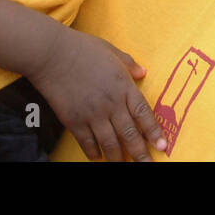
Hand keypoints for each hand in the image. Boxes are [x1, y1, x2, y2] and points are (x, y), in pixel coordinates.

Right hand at [29, 29, 166, 161]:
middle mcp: (111, 104)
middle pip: (130, 135)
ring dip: (117, 157)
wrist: (52, 54)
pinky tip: (97, 156)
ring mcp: (93, 115)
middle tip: (147, 165)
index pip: (144, 115)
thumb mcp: (111, 50)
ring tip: (122, 165)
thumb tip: (143, 72)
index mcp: (123, 87)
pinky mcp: (74, 121)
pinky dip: (93, 152)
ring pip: (110, 144)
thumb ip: (129, 63)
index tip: (162, 147)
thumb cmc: (82, 48)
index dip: (154, 133)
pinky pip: (87, 143)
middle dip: (140, 154)